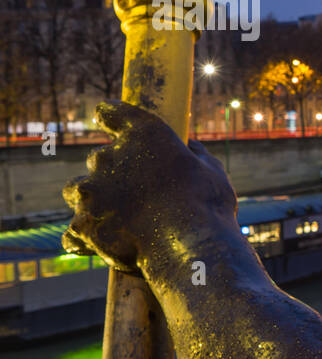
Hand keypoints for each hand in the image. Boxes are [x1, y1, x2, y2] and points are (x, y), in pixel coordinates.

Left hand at [62, 100, 238, 273]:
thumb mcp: (211, 170)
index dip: (111, 118)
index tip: (110, 123)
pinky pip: (74, 231)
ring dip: (92, 200)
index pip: (111, 113)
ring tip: (116, 218)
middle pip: (99, 159)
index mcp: (142, 135)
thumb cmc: (206, 204)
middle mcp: (108, 158)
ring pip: (78, 191)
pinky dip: (84, 236)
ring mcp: (90, 193)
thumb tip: (189, 149)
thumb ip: (193, 155)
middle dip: (113, 173)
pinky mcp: (83, 226)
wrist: (190, 245)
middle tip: (137, 193)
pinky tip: (99, 244)